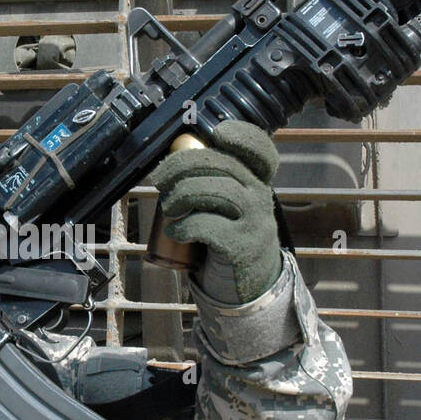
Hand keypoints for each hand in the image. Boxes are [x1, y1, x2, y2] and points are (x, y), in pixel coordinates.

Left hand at [147, 120, 282, 303]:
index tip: (217, 134)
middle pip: (224, 164)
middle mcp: (261, 197)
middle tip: (159, 179)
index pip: (261, 150)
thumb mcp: (229, 206)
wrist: (248, 286)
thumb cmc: (228, 237)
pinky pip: (209, 226)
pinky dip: (184, 225)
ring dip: (182, 194)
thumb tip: (172, 161)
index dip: (242, 136)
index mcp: (258, 182)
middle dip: (182, 165)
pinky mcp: (241, 247)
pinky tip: (174, 231)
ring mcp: (255, 222)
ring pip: (217, 190)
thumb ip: (213, 182)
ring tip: (168, 207)